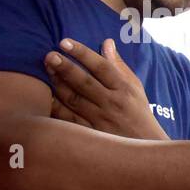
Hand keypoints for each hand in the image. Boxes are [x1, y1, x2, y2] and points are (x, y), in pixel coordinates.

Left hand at [46, 38, 166, 139]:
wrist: (144, 147)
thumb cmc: (138, 114)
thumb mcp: (135, 88)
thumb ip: (119, 65)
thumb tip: (106, 42)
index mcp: (124, 90)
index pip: (102, 67)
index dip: (83, 53)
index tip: (65, 42)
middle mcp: (112, 104)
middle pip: (85, 83)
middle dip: (66, 67)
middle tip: (50, 55)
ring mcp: (100, 120)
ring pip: (74, 99)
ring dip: (57, 83)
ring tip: (47, 69)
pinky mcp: (90, 134)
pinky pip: (68, 119)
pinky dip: (56, 107)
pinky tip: (45, 95)